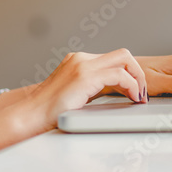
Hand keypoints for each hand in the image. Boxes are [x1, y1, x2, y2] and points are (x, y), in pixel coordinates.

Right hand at [19, 48, 146, 134]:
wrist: (30, 117)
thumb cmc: (48, 112)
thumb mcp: (75, 95)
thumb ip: (91, 89)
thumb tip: (113, 96)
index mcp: (77, 61)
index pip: (112, 60)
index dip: (129, 75)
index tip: (135, 92)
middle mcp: (80, 58)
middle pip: (122, 55)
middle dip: (137, 73)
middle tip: (142, 93)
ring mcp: (82, 65)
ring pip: (124, 59)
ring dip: (138, 78)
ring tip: (140, 97)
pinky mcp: (85, 77)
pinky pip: (119, 75)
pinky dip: (132, 86)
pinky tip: (133, 99)